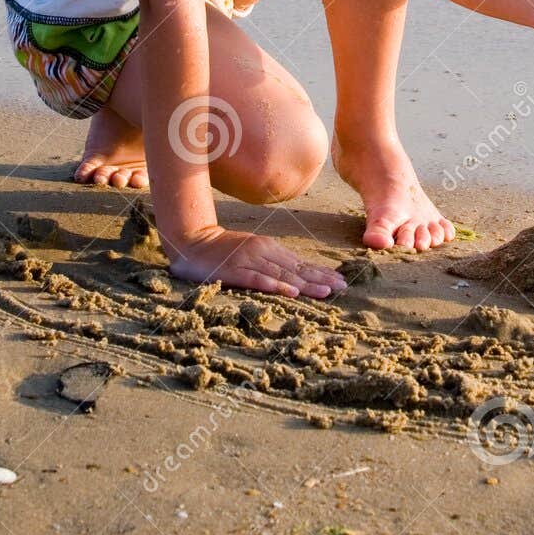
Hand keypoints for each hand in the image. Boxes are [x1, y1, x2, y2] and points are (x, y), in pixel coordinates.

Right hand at [164, 226, 345, 298]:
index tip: (341, 282)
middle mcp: (263, 252)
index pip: (300, 263)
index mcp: (269, 248)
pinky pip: (258, 279)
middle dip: (320, 279)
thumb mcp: (251, 251)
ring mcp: (249, 260)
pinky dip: (276, 286)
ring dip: (305, 284)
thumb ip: (271, 261)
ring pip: (283, 274)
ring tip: (325, 293)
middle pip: (296, 268)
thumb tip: (296, 275)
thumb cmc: (223, 250)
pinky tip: (291, 292)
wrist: (192, 241)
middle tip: (342, 288)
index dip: (321, 272)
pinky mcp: (235, 270)